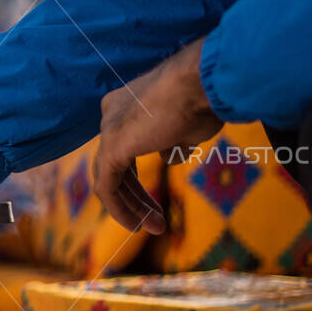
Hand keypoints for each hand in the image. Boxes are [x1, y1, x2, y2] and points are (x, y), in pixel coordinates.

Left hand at [94, 37, 221, 233]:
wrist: (203, 81)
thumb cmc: (205, 98)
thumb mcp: (188, 126)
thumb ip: (172, 142)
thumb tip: (166, 156)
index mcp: (126, 105)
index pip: (126, 149)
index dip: (137, 179)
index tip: (156, 202)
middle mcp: (111, 115)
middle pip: (118, 166)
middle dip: (136, 197)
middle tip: (156, 223)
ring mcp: (109, 129)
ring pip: (111, 178)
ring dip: (131, 207)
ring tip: (153, 228)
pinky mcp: (112, 147)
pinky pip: (107, 186)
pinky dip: (118, 207)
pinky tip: (134, 224)